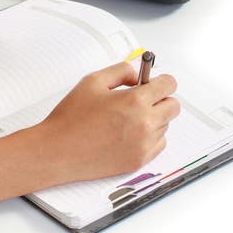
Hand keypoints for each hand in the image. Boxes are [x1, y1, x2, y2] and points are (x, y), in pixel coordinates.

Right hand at [38, 62, 179, 183]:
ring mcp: (144, 145)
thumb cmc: (72, 117)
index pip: (168, 85)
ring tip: (127, 118)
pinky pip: (158, 144)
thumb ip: (120, 71)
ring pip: (165, 126)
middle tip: (143, 99)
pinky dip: (149, 137)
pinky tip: (128, 133)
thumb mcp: (93, 81)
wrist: (59, 150)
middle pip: (173, 107)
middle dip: (161, 99)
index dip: (162, 80)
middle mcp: (144, 124)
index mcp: (135, 101)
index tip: (156, 81)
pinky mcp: (139, 161)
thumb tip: (136, 75)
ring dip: (153, 118)